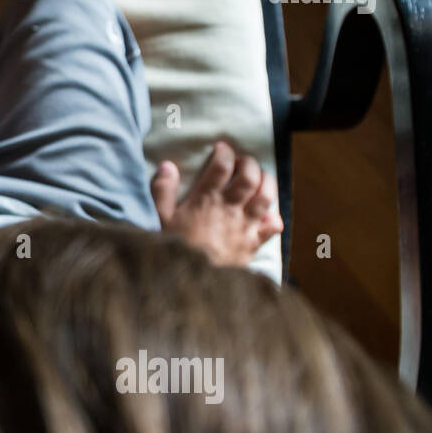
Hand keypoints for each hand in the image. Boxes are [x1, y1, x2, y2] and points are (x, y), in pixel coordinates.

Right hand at [150, 141, 283, 267]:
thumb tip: (167, 166)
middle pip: (250, 177)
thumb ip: (161, 191)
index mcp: (206, 200)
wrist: (190, 284)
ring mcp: (244, 227)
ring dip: (267, 183)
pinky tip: (268, 214)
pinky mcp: (252, 245)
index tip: (222, 149)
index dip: (224, 153)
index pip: (221, 167)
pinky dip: (273, 218)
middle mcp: (230, 209)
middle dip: (249, 163)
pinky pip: (271, 227)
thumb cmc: (173, 249)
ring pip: (266, 197)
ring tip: (261, 179)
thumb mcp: (158, 219)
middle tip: (242, 161)